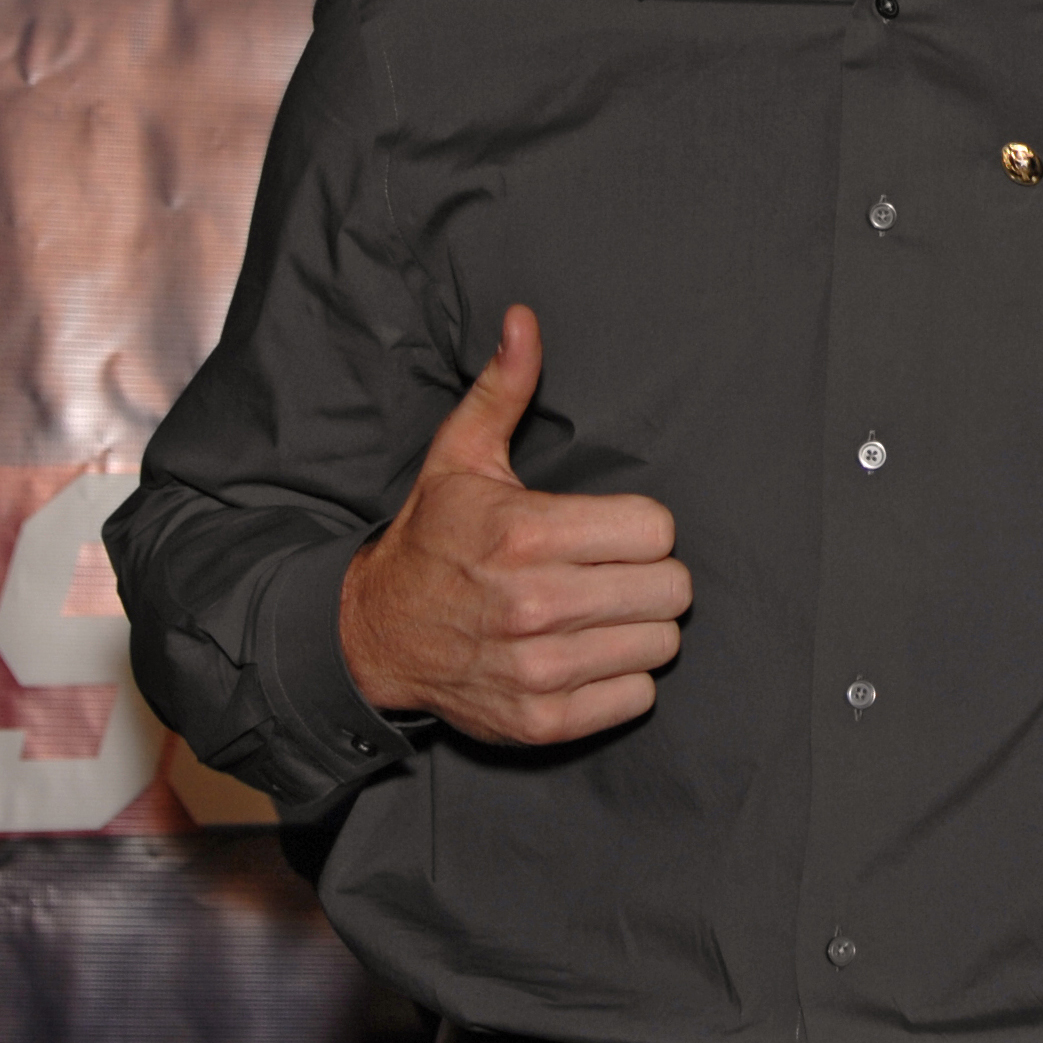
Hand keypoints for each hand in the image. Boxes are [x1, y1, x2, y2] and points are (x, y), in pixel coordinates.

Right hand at [338, 305, 690, 743]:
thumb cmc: (431, 539)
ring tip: (598, 614)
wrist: (372, 635)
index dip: (640, 529)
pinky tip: (585, 654)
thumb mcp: (461, 457)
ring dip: (638, 629)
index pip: (657, 530)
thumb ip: (504, 388)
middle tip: (610, 574)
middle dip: (649, 577)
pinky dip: (621, 680)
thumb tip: (524, 320)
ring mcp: (539, 669)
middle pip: (671, 589)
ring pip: (660, 645)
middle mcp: (536, 605)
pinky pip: (635, 698)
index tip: (610, 532)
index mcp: (526, 534)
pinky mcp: (541, 721)